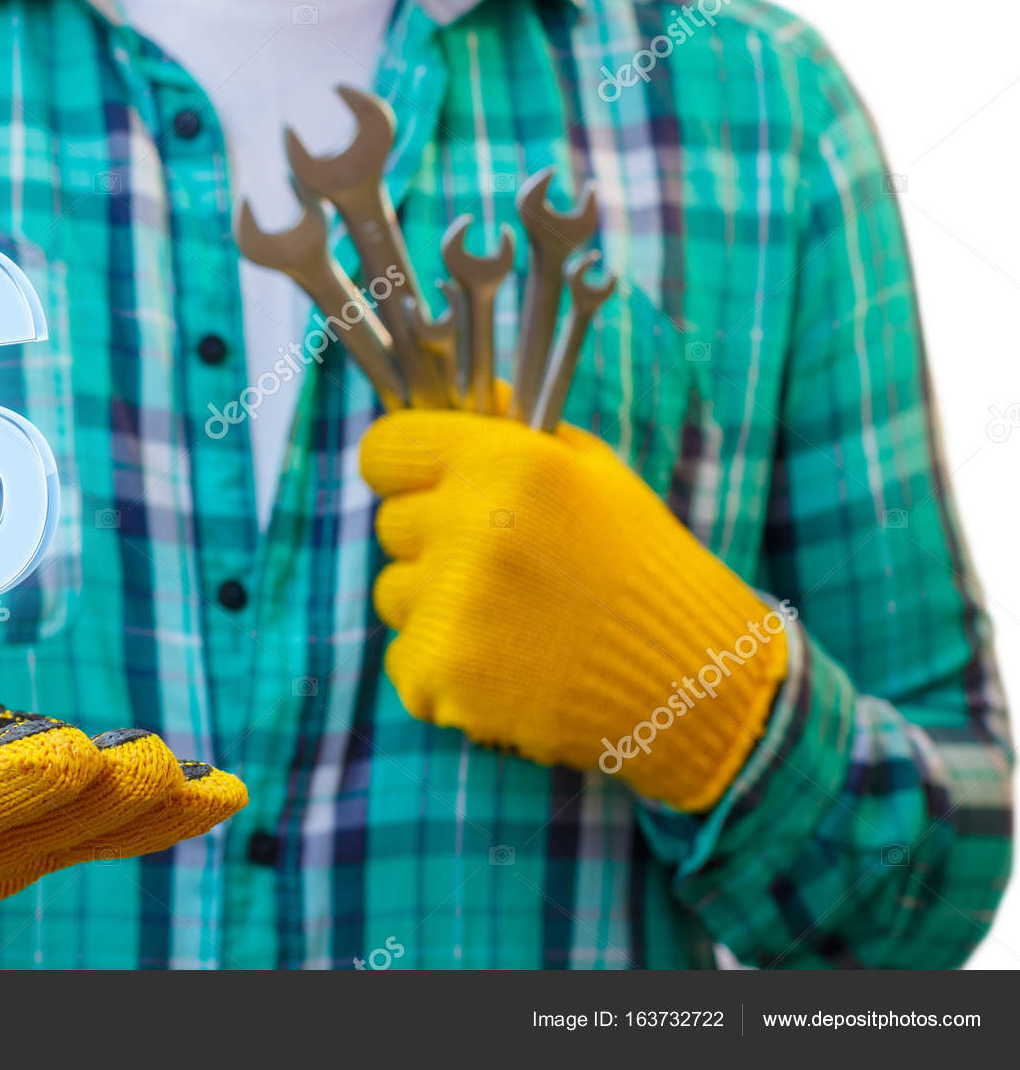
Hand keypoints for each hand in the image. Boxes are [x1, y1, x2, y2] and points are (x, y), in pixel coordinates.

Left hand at [359, 401, 787, 810]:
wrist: (689, 679)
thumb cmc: (639, 565)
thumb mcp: (593, 473)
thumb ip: (515, 433)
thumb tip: (469, 395)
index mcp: (503, 464)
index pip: (384, 450)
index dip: (405, 468)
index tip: (425, 485)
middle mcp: (469, 527)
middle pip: (390, 524)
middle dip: (432, 541)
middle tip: (504, 566)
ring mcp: (450, 605)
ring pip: (394, 593)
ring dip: (437, 606)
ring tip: (515, 620)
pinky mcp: (439, 673)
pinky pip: (405, 658)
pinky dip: (443, 669)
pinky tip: (509, 667)